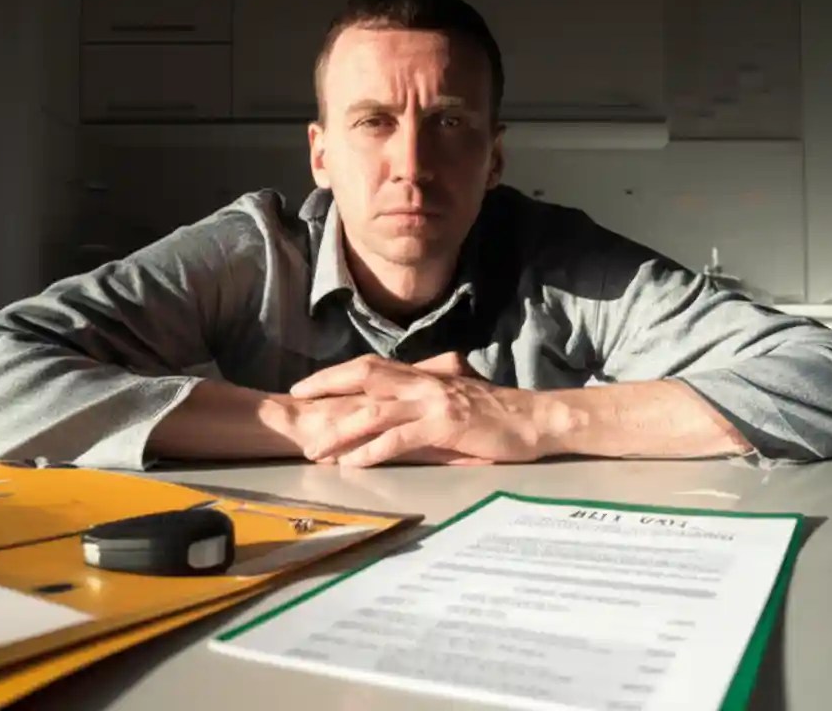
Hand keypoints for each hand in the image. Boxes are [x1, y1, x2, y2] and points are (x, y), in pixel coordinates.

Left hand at [287, 354, 550, 467]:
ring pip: (374, 410)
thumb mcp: (454, 401)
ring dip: (341, 430)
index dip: (335, 374)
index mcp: (423, 376)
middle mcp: (423, 382)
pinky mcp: (444, 426)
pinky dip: (372, 450)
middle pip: (363, 377)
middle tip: (297, 408)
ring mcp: (432, 403)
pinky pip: (399, 438)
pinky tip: (352, 464)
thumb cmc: (496, 416)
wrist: (534, 420)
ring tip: (316, 449)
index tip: (306, 387)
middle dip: (326, 390)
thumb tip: (393, 417)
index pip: (370, 367)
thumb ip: (423, 404)